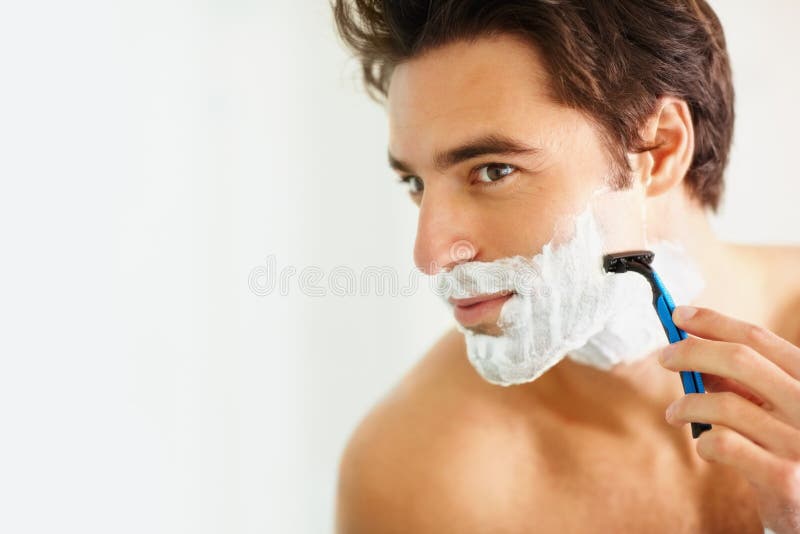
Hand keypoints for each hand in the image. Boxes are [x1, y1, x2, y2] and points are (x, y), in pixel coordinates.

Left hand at [657, 305, 799, 533]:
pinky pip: (725, 444)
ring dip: (688, 404)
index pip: (759, 338)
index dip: (714, 322)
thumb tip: (689, 346)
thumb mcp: (771, 407)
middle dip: (693, 352)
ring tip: (674, 414)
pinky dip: (704, 441)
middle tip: (664, 356)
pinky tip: (703, 445)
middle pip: (740, 360)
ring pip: (725, 403)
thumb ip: (739, 380)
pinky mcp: (786, 477)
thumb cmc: (784, 448)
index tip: (678, 314)